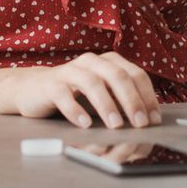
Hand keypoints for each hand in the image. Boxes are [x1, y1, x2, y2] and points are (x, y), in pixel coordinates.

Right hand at [0, 52, 161, 127]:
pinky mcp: (50, 84)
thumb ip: (122, 103)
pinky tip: (85, 124)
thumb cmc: (75, 95)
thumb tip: (149, 122)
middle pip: (117, 76)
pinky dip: (75, 110)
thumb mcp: (102, 95)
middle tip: (140, 124)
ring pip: (92, 83)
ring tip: (115, 125)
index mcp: (109, 62)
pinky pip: (63, 94)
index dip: (147, 96)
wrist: (33, 91)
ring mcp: (69, 71)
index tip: (153, 120)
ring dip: (106, 105)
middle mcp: (91, 62)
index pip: (135, 74)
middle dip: (131, 101)